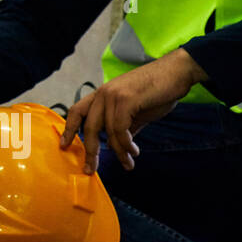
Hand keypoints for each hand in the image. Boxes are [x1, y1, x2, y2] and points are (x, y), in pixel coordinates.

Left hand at [59, 48, 201, 173]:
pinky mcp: (125, 99)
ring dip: (118, 152)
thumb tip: (118, 146)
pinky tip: (134, 152)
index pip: (77, 111)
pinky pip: (120, 129)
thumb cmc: (158, 91)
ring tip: (128, 163)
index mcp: (102, 95)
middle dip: (90, 151)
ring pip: (107, 131)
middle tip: (90, 169)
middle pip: (88, 127)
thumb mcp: (136, 112)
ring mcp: (113, 95)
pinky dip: (126, 144)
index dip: (68, 128)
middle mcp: (103, 94)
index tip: (64, 145)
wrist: (177, 72)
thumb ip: (125, 127)